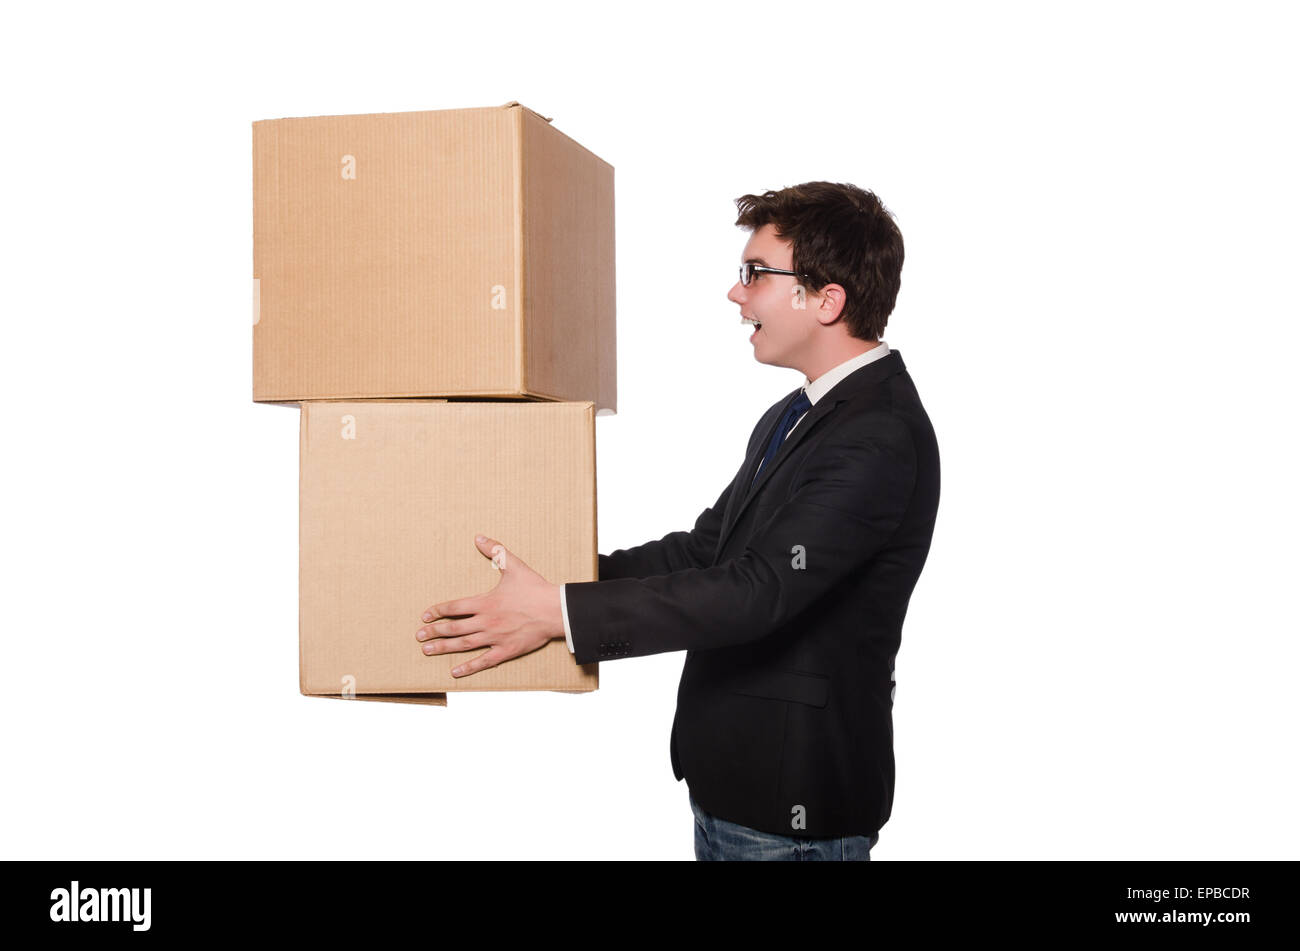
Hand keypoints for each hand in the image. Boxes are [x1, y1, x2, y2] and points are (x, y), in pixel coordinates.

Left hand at [417, 534, 565, 677]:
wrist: (555, 610)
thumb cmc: (535, 589)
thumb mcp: (514, 565)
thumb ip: (495, 551)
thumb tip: (479, 538)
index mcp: (485, 602)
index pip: (454, 607)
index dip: (438, 611)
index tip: (425, 616)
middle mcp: (486, 621)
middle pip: (453, 628)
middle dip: (434, 632)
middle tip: (419, 636)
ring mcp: (494, 638)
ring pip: (463, 645)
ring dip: (443, 648)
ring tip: (427, 651)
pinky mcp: (505, 650)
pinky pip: (483, 661)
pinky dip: (468, 667)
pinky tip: (454, 672)